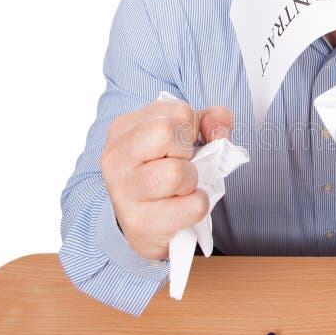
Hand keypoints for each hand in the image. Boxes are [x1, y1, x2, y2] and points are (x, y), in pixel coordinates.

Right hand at [100, 98, 233, 259]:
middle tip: (181, 164)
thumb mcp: (186, 137)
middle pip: (167, 132)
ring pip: (177, 172)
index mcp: (124, 128)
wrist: (147, 224)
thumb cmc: (166, 172)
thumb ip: (210, 121)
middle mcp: (116, 156)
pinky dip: (199, 205)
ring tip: (180, 187)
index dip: (192, 129)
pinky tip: (183, 206)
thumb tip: (219, 130)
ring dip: (192, 180)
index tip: (181, 145)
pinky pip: (194, 205)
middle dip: (187, 150)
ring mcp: (124, 191)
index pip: (179, 111)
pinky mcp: (141, 222)